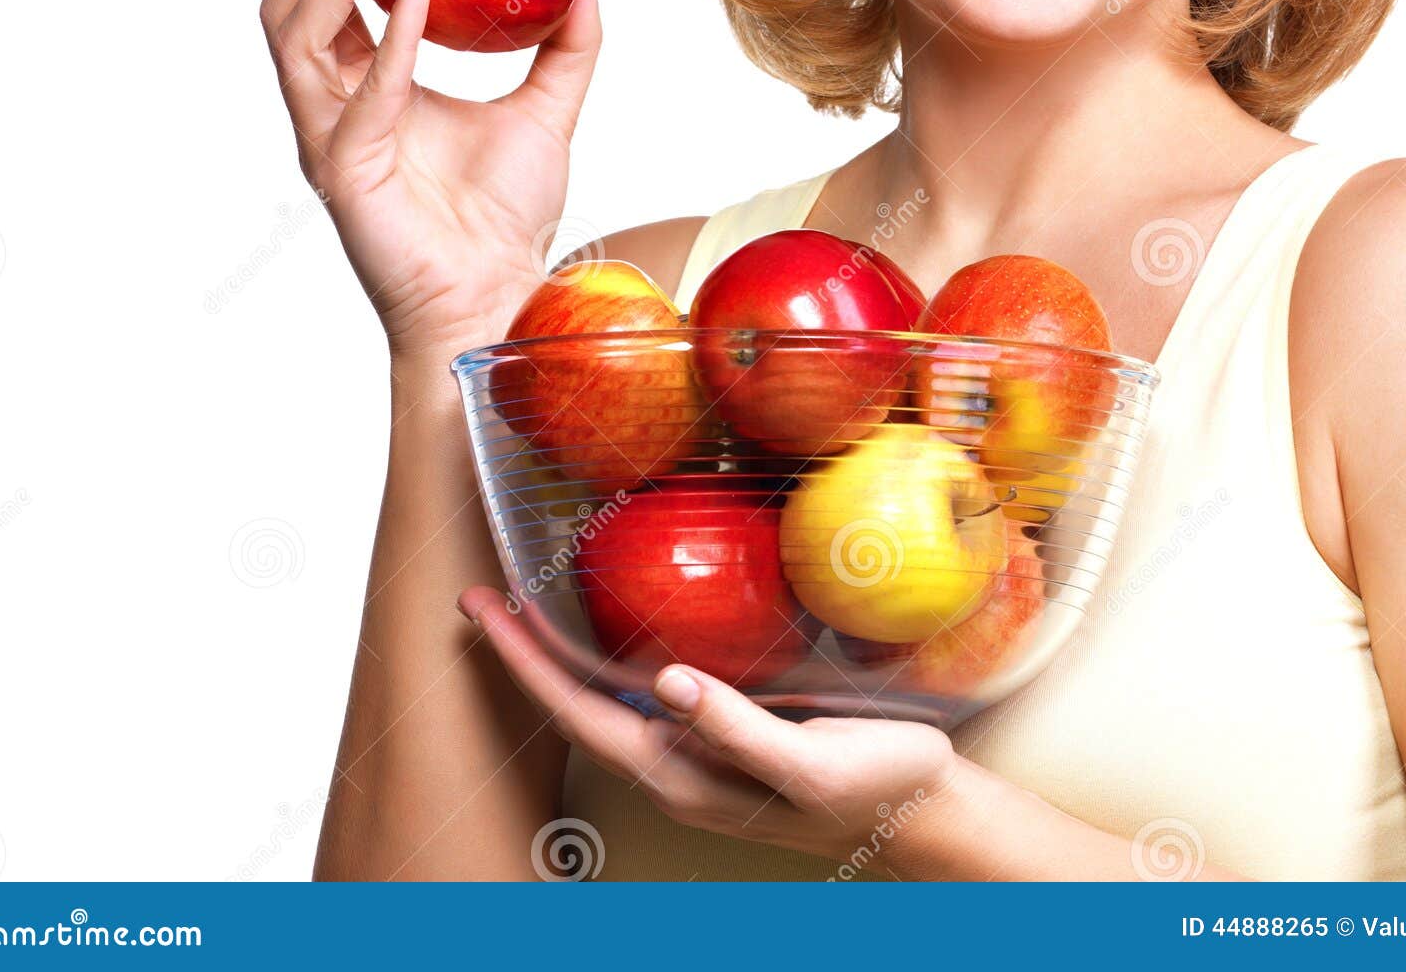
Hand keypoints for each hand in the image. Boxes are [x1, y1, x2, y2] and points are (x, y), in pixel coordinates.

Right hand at [259, 0, 601, 359]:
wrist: (500, 295)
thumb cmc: (508, 216)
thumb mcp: (548, 108)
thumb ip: (568, 41)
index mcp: (369, 90)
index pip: (332, 2)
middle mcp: (336, 109)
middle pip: (292, 6)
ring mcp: (330, 139)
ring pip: (295, 37)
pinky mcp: (343, 172)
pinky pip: (359, 93)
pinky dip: (389, 42)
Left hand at [455, 585, 961, 870]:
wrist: (924, 812)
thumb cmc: (876, 786)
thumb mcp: (810, 764)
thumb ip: (737, 730)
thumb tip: (669, 683)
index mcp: (683, 775)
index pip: (580, 714)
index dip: (527, 663)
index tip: (485, 611)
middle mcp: (676, 767)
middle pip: (577, 706)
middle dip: (524, 654)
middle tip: (481, 593)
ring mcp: (696, 753)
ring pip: (605, 699)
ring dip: (558, 654)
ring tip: (524, 603)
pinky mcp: (721, 732)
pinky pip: (644, 691)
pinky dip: (607, 655)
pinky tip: (610, 625)